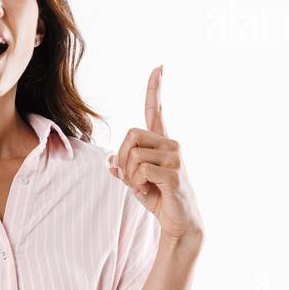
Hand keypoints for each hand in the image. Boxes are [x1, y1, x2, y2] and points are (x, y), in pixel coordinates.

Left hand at [108, 65, 202, 241]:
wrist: (178, 222)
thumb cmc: (158, 197)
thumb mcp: (134, 181)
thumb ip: (122, 167)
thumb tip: (110, 160)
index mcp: (161, 142)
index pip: (156, 110)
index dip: (155, 89)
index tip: (159, 67)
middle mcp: (171, 145)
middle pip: (131, 135)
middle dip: (122, 158)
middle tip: (129, 178)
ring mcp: (175, 158)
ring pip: (133, 155)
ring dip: (129, 176)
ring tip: (142, 187)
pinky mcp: (174, 174)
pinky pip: (140, 171)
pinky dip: (136, 185)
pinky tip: (148, 192)